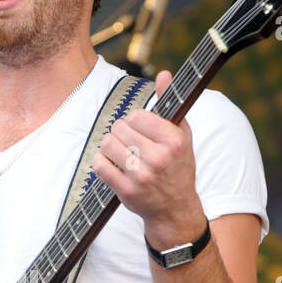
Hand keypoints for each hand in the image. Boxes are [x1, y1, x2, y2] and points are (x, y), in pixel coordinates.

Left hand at [92, 69, 207, 248]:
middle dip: (121, 133)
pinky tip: (111, 165)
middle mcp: (159, 158)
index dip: (134, 121)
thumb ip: (171, 102)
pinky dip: (101, 163)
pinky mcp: (126, 190)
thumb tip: (163, 73)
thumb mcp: (182, 134)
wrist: (175, 209)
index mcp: (174, 141)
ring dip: (110, 147)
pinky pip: (99, 165)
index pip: (137, 115)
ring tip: (121, 154)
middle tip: (130, 144)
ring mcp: (142, 175)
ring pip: (107, 144)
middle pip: (119, 128)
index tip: (140, 130)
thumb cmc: (178, 166)